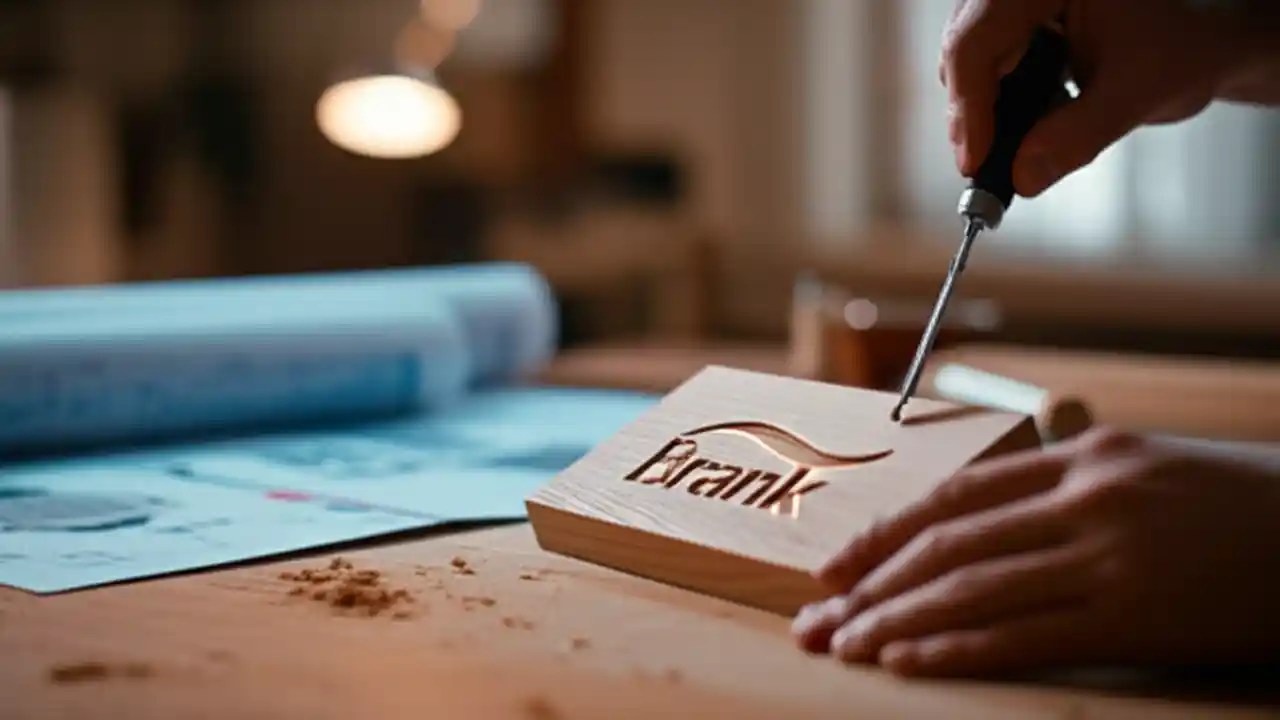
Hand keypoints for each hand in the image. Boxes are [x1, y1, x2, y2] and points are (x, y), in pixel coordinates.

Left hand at [792, 429, 1279, 677]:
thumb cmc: (1237, 505)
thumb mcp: (1144, 469)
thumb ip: (1063, 485)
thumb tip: (984, 522)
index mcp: (1080, 458)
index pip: (954, 498)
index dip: (884, 534)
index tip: (834, 570)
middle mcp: (1083, 499)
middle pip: (947, 545)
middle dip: (871, 586)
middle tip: (817, 623)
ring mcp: (1108, 556)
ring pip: (973, 588)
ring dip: (897, 621)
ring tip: (844, 648)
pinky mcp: (1136, 616)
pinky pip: (1025, 636)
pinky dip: (958, 649)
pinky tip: (909, 662)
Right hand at [943, 0, 1276, 195]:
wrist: (1204, 41)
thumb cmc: (1184, 48)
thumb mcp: (1134, 95)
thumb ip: (1076, 137)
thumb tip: (1021, 177)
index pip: (977, 39)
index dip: (968, 105)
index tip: (975, 160)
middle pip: (963, 45)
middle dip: (969, 108)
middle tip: (982, 163)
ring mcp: (1019, 2)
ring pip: (966, 55)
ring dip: (979, 106)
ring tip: (1000, 149)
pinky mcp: (1017, 19)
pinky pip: (983, 60)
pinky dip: (993, 99)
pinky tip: (1016, 125)